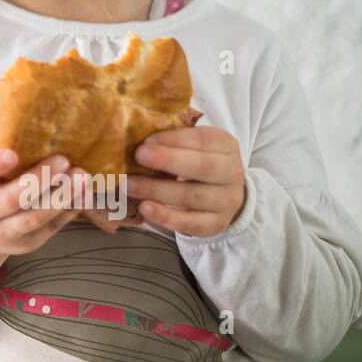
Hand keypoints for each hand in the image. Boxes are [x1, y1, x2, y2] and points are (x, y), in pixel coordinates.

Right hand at [0, 150, 87, 257]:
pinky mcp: (28, 243)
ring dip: (62, 196)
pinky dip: (71, 209)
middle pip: (11, 199)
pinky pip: (52, 227)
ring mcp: (6, 232)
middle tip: (62, 160)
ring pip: (35, 217)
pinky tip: (84, 193)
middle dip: (39, 180)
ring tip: (81, 176)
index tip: (11, 153)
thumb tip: (18, 114)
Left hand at [127, 126, 245, 236]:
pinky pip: (191, 223)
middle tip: (138, 155)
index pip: (201, 139)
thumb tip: (137, 137)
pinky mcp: (216, 224)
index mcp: (225, 145)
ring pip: (192, 197)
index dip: (173, 139)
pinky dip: (166, 216)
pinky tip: (145, 208)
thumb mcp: (194, 146)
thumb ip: (172, 141)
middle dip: (168, 160)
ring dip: (158, 190)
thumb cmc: (199, 162)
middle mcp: (231, 173)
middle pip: (202, 167)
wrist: (225, 195)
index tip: (146, 140)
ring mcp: (226, 201)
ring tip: (130, 185)